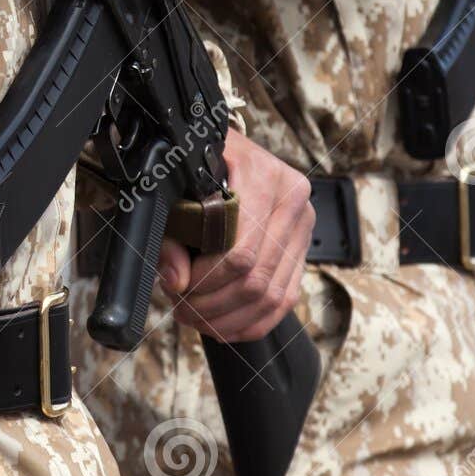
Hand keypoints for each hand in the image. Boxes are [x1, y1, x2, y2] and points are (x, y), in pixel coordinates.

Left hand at [159, 129, 313, 342]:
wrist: (227, 149)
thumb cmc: (200, 165)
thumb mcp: (176, 188)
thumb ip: (171, 233)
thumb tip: (176, 280)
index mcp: (264, 175)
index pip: (240, 252)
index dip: (205, 280)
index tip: (176, 286)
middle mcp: (293, 199)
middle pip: (256, 278)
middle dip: (213, 304)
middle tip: (181, 308)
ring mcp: (303, 225)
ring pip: (272, 295)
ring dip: (229, 318)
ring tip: (196, 318)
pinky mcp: (302, 248)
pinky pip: (285, 299)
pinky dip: (253, 321)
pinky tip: (224, 326)